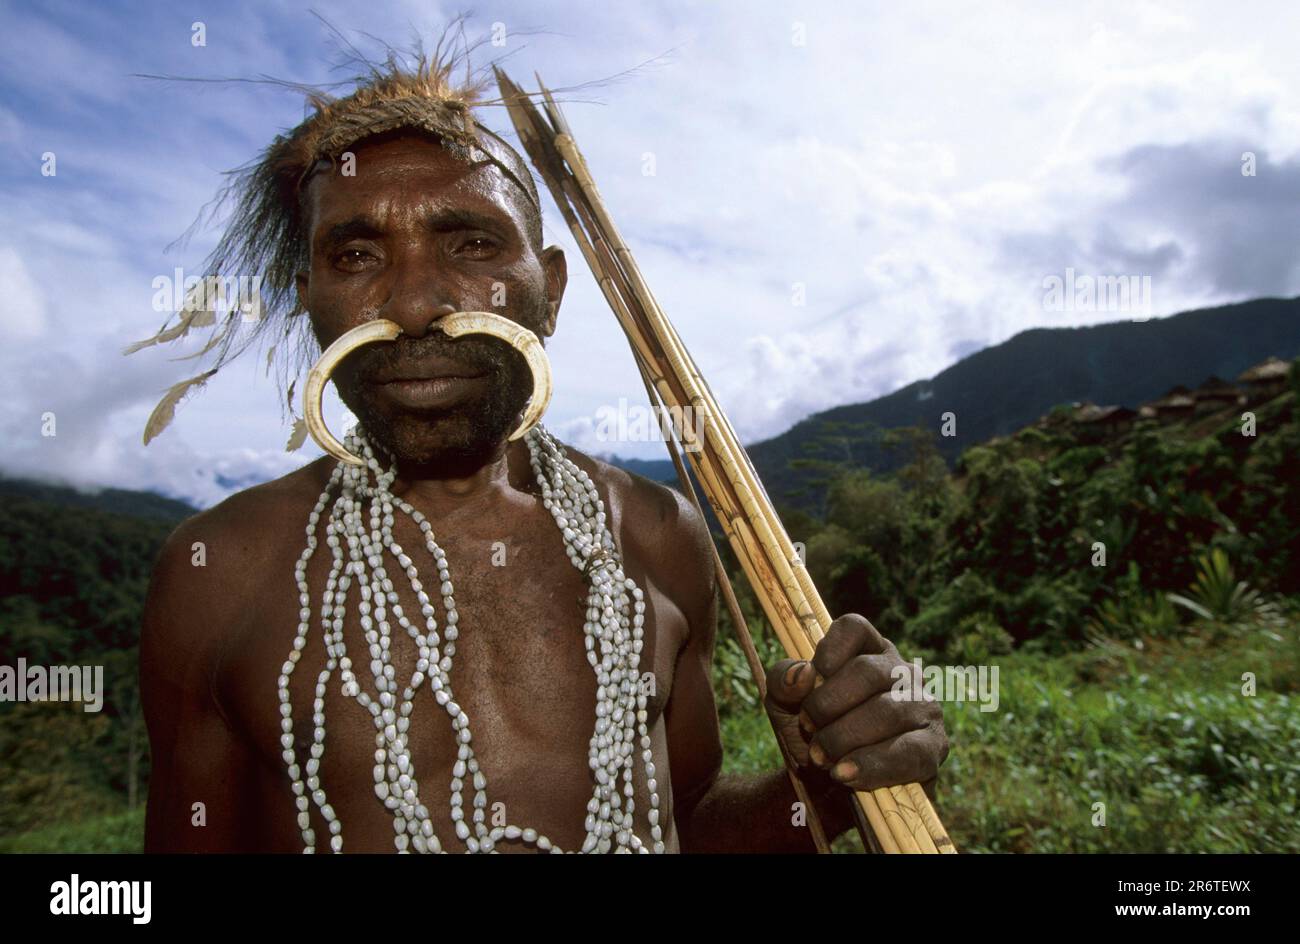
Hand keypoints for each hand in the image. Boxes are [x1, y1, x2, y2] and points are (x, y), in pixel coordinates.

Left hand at [764, 614, 947, 797]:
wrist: (830, 788)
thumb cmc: (813, 734)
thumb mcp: (785, 704)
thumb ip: (783, 681)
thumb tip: (803, 673)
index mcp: (869, 650)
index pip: (854, 628)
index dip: (827, 652)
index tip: (809, 684)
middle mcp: (903, 671)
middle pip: (867, 671)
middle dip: (827, 705)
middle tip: (808, 730)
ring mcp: (924, 706)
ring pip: (886, 711)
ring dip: (843, 738)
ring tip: (821, 758)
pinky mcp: (933, 746)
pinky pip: (908, 752)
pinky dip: (871, 765)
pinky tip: (845, 774)